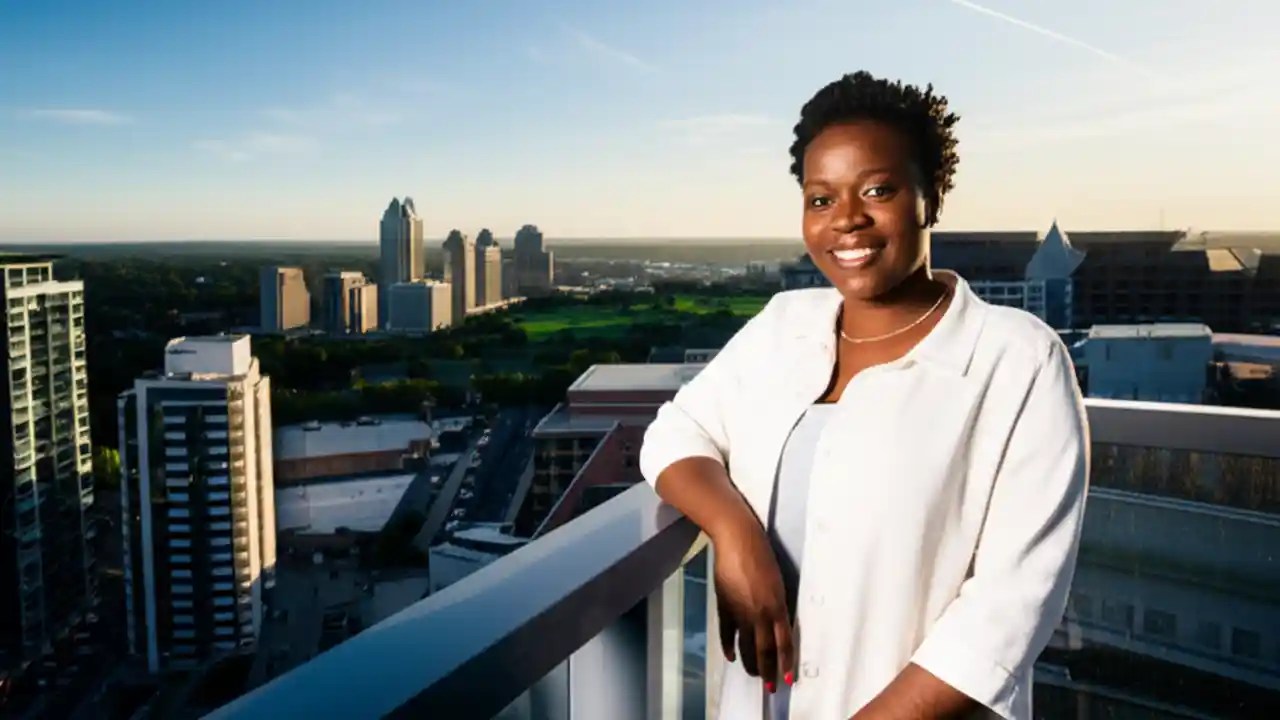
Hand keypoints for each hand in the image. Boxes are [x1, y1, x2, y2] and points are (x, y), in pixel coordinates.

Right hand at [711, 518, 795, 690]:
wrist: (737, 539)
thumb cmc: (762, 554)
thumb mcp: (778, 581)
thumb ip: (777, 604)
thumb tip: (778, 622)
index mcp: (777, 605)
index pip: (784, 642)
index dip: (786, 662)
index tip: (788, 678)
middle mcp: (760, 613)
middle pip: (765, 649)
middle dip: (768, 671)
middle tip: (770, 687)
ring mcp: (740, 611)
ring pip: (747, 645)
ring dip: (750, 663)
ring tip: (753, 675)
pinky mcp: (724, 606)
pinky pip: (727, 633)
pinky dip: (729, 647)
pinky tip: (732, 657)